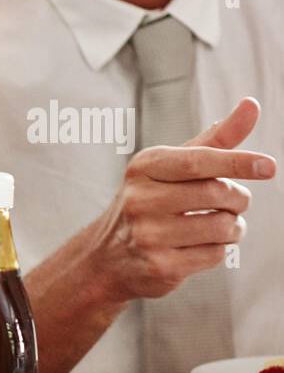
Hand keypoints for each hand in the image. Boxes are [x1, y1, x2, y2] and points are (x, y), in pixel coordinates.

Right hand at [91, 97, 274, 301]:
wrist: (106, 258)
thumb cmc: (149, 203)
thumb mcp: (171, 168)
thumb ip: (215, 140)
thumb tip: (251, 105)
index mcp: (144, 167)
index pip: (198, 161)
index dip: (237, 162)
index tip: (269, 166)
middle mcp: (140, 199)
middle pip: (217, 193)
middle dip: (238, 198)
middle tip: (233, 201)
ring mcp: (148, 235)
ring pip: (221, 226)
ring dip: (233, 227)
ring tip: (219, 226)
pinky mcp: (159, 267)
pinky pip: (214, 254)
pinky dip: (218, 250)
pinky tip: (199, 247)